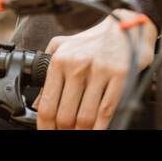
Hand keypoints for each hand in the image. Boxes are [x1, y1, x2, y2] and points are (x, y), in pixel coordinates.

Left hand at [34, 11, 156, 129]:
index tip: (47, 132)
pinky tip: (96, 131)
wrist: (124, 26)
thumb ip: (48, 74)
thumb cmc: (93, 40)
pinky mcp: (119, 76)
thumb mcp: (63, 48)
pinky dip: (100, 127)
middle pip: (65, 115)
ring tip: (81, 132)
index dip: (45, 126)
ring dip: (82, 132)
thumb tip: (37, 103)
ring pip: (85, 117)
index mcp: (60, 61)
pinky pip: (106, 110)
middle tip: (65, 133)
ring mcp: (99, 71)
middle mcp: (77, 66)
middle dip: (64, 131)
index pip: (47, 104)